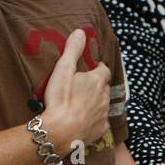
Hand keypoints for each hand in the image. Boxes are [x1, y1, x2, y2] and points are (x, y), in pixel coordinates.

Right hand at [42, 29, 110, 149]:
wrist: (60, 132)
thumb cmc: (60, 99)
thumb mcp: (63, 70)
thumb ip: (72, 50)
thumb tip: (80, 32)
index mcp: (96, 81)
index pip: (104, 70)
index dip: (99, 68)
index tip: (93, 68)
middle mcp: (104, 97)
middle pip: (104, 87)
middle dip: (97, 85)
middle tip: (84, 85)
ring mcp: (103, 114)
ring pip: (103, 104)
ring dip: (96, 101)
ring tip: (83, 103)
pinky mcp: (100, 130)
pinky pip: (101, 121)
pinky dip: (95, 119)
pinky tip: (84, 120)